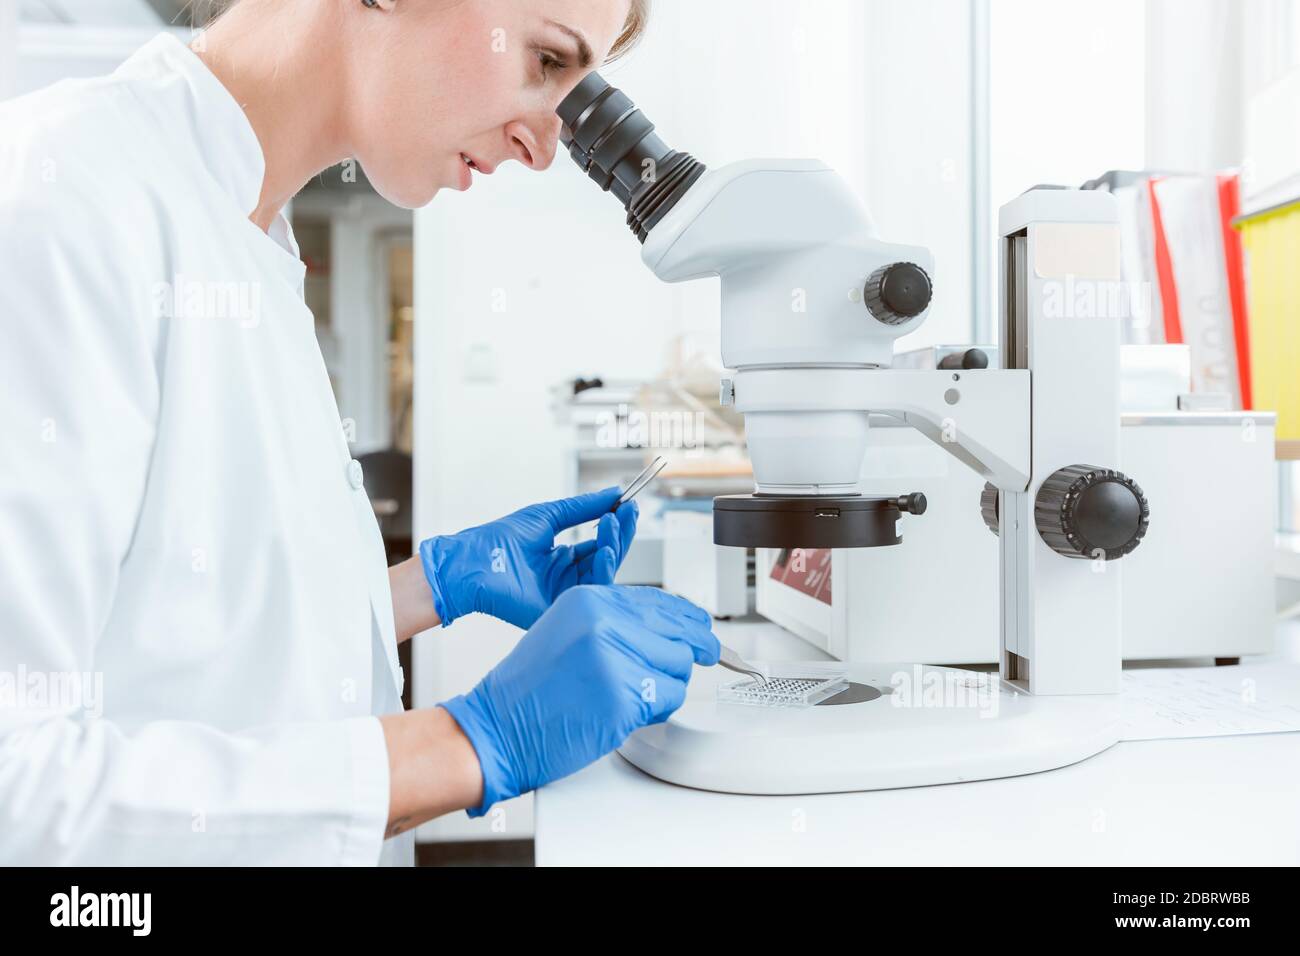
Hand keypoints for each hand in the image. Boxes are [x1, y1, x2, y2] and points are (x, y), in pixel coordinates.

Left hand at [419, 487, 637, 629]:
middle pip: (606, 559)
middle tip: (629, 512)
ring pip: (603, 575)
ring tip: (612, 525)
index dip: (615, 526)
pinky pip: (591, 593)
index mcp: (562, 560)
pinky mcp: (560, 610)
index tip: (629, 505)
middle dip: (620, 535)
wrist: (472, 561)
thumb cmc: (500, 540)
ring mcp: (564, 595)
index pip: (599, 544)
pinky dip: (602, 571)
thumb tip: (614, 493)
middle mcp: (567, 579)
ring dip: (613, 549)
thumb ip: (582, 508)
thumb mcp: (548, 516)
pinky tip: (603, 550)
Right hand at [439, 586, 718, 815]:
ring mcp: (614, 655)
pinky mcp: (623, 693)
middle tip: (711, 654)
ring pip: (678, 665)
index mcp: (589, 599)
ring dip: (667, 684)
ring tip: (636, 696)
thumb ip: (613, 624)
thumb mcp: (567, 632)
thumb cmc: (528, 691)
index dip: (686, 616)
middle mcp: (603, 620)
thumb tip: (666, 629)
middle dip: (694, 648)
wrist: (497, 727)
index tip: (701, 626)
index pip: (657, 601)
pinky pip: (668, 696)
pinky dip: (659, 708)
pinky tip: (633, 712)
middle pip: (676, 630)